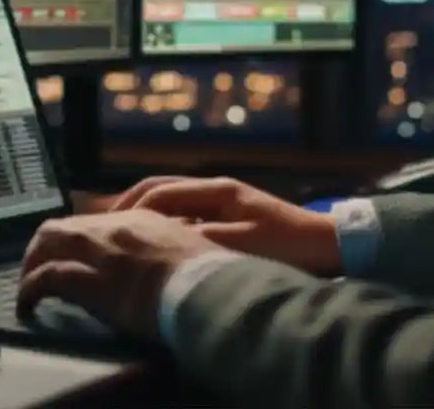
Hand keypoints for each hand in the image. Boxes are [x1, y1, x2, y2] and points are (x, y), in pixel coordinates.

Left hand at [17, 209, 220, 341]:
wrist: (207, 289)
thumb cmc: (209, 277)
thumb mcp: (191, 249)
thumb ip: (169, 249)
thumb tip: (162, 263)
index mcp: (141, 219)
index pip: (95, 222)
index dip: (77, 240)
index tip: (73, 257)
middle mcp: (114, 227)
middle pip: (62, 227)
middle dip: (44, 247)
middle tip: (38, 269)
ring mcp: (99, 251)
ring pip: (47, 244)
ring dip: (32, 264)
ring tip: (28, 287)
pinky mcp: (88, 280)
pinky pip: (45, 278)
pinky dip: (30, 290)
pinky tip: (28, 305)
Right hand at [111, 176, 341, 275]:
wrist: (329, 243)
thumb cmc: (288, 245)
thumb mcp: (243, 245)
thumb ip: (202, 239)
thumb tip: (163, 239)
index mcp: (217, 190)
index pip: (160, 193)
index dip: (132, 210)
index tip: (110, 229)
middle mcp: (216, 189)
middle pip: (160, 190)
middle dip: (130, 206)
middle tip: (105, 227)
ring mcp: (222, 200)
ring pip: (171, 201)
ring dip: (145, 214)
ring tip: (123, 234)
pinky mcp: (229, 213)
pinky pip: (186, 214)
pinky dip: (164, 223)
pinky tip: (157, 243)